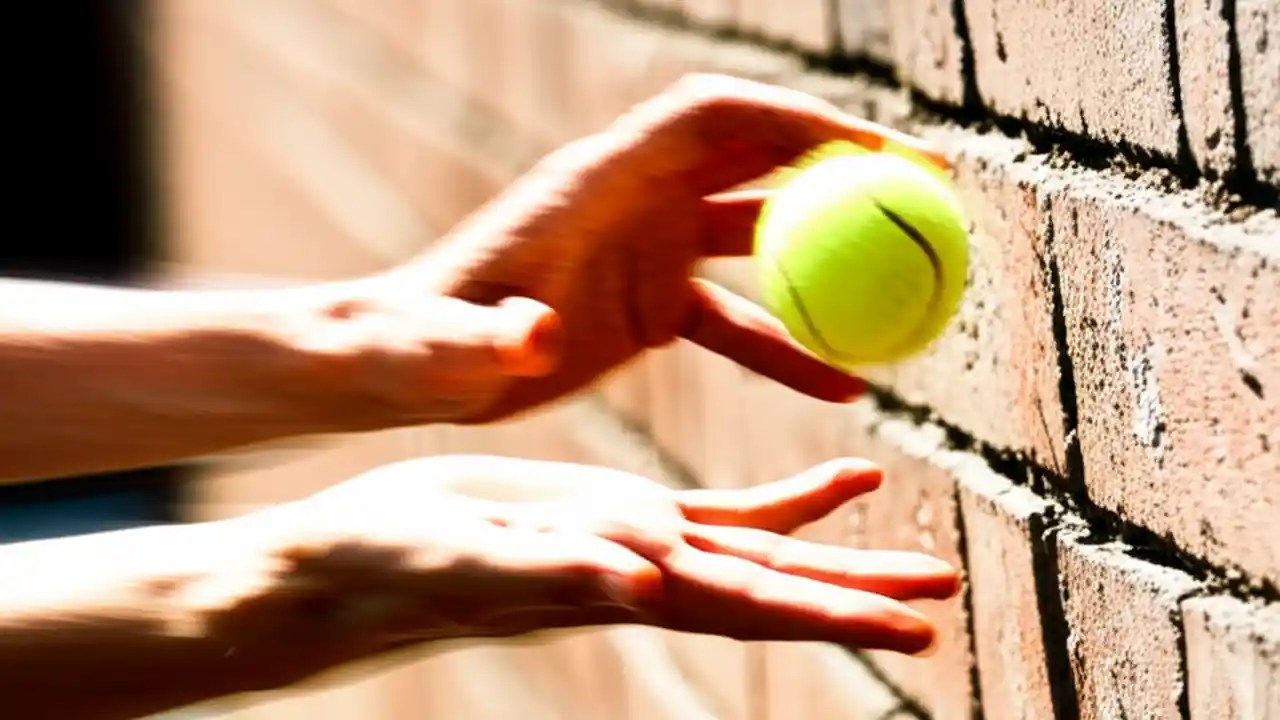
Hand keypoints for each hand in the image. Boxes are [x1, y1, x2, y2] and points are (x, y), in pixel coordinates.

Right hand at [232, 455, 957, 682]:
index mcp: (623, 588)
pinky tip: (844, 476)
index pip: (750, 609)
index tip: (914, 629)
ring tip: (925, 556)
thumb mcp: (468, 563)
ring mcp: (641, 543)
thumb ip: (551, 572)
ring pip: (767, 552)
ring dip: (845, 556)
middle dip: (862, 596)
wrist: (356, 553)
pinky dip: (792, 498)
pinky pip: (728, 510)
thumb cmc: (391, 570)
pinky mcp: (621, 510)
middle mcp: (649, 574)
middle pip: (780, 591)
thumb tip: (639, 582)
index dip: (831, 618)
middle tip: (944, 597)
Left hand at [300, 75, 947, 426]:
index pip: (716, 117)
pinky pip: (742, 318)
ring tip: (910, 297)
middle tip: (931, 199)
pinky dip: (792, 347)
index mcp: (600, 179)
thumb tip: (533, 336)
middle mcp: (636, 199)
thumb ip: (488, 338)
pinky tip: (843, 388)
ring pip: (765, 235)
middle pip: (759, 157)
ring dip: (834, 256)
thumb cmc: (421, 349)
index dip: (798, 120)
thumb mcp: (448, 348)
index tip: (879, 153)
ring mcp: (650, 248)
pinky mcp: (652, 304)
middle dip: (845, 164)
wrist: (414, 369)